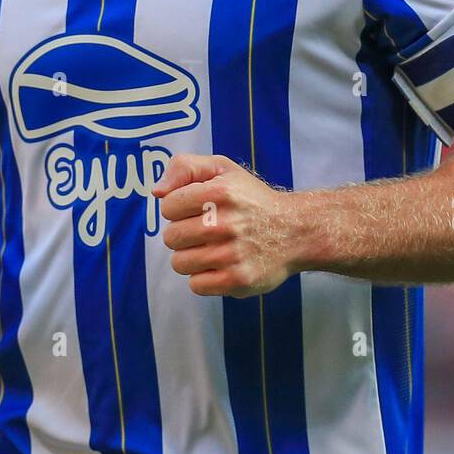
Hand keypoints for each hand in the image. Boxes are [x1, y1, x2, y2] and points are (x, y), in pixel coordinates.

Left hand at [154, 153, 295, 297]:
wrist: (296, 230)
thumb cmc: (251, 199)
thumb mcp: (223, 169)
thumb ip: (185, 168)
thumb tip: (157, 193)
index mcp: (219, 193)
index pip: (168, 206)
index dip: (179, 207)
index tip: (197, 209)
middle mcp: (225, 224)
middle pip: (171, 237)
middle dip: (183, 233)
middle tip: (205, 230)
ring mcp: (231, 255)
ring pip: (179, 263)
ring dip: (191, 256)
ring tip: (212, 248)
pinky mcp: (237, 281)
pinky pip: (196, 285)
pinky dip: (204, 277)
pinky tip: (221, 265)